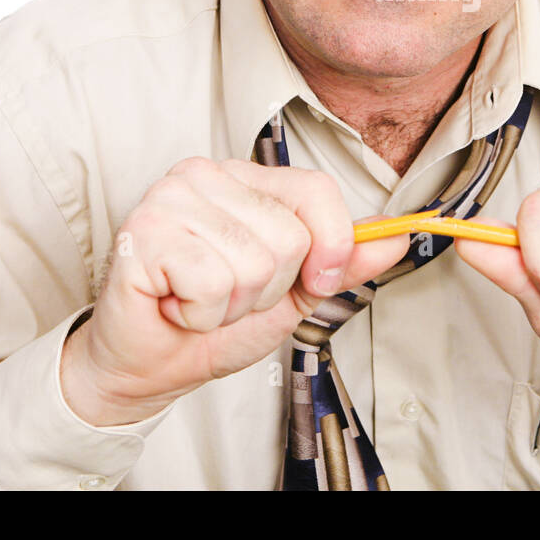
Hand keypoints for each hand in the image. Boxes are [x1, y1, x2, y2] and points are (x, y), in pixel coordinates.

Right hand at [60, 158, 406, 425]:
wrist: (149, 365)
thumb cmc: (213, 320)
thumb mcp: (295, 291)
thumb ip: (343, 261)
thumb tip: (396, 238)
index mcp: (244, 176)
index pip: (317, 189)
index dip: (330, 245)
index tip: (313, 279)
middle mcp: (205, 174)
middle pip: (289, 235)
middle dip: (268, 288)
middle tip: (227, 294)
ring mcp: (170, 198)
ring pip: (253, 262)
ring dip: (232, 304)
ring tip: (200, 300)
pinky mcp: (142, 233)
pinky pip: (211, 282)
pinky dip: (201, 313)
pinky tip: (177, 305)